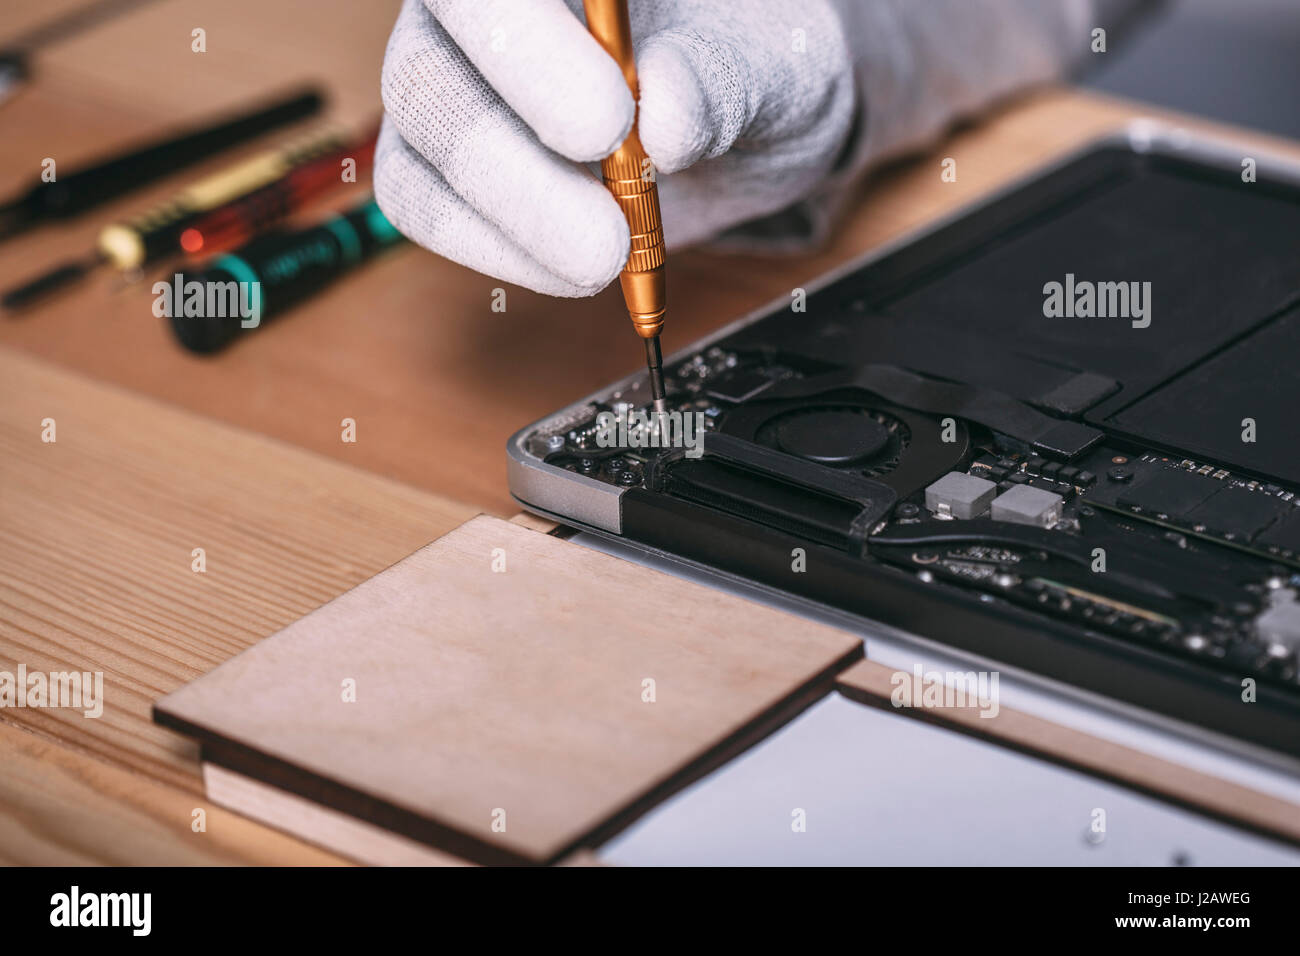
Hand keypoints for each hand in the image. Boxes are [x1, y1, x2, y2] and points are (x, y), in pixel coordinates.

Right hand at [375, 0, 855, 296]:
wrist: (751, 123)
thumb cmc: (755, 63)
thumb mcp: (776, 63)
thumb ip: (723, 78)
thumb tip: (665, 118)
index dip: (526, 49)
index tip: (610, 125)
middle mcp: (483, 7)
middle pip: (429, 65)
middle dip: (508, 157)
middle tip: (602, 232)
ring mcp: (452, 79)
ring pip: (423, 140)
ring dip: (513, 217)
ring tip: (605, 258)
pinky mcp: (443, 163)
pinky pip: (424, 205)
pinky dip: (498, 250)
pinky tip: (574, 271)